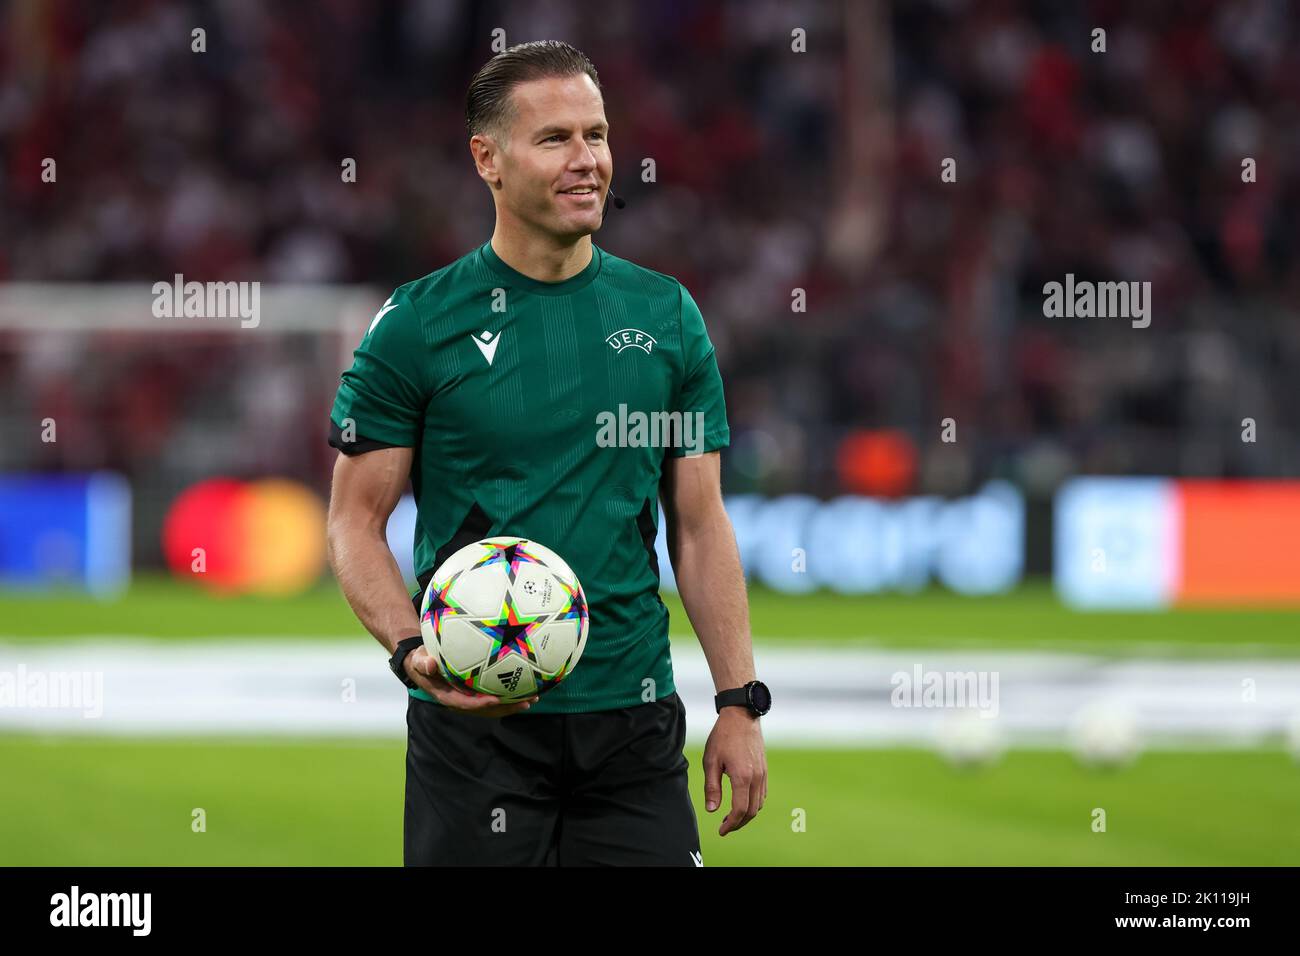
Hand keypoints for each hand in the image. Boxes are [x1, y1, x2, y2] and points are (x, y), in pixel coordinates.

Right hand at [404, 646, 537, 717]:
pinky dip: (510, 694)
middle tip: (526, 702)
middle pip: (486, 709)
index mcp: (448, 696)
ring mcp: (470, 698)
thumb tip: (430, 664)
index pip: (465, 703)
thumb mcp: (419, 660)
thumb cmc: (423, 660)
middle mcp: (462, 700)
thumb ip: (423, 663)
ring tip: (533, 698)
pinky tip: (526, 688)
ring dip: (513, 703)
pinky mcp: (477, 692)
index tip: (495, 699)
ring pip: (494, 705)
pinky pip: (495, 695)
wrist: (424, 662)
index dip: (480, 703)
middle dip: (506, 707)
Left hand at [702, 706, 766, 835]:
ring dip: (747, 815)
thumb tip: (712, 810)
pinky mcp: (765, 770)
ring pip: (759, 804)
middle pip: (752, 811)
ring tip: (731, 817)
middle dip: (739, 823)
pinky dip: (753, 804)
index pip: (740, 810)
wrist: (741, 716)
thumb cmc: (723, 737)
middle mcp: (756, 778)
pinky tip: (742, 802)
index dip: (731, 824)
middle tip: (725, 827)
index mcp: (742, 777)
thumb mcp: (711, 761)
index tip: (721, 830)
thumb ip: (712, 787)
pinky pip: (762, 794)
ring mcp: (763, 774)